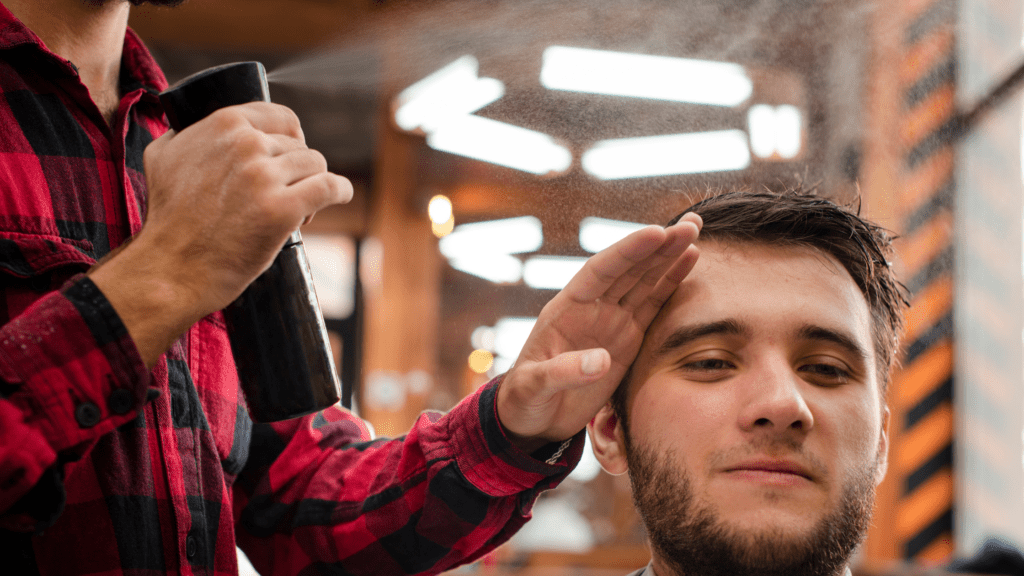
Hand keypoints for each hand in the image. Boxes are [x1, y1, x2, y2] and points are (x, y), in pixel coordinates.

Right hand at [89, 102, 352, 365]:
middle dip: (295, 171)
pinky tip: (340, 196)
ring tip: (296, 210)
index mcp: (223, 124)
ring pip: (316, 165)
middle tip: (281, 196)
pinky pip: (330, 187)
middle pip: (298, 147)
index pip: (280, 118)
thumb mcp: (162, 156)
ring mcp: (264, 176)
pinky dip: (340, 191)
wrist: (171, 268)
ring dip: (312, 185)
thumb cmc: (167, 218)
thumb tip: (195, 124)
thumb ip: (185, 133)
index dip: (290, 138)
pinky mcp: (282, 209)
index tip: (290, 156)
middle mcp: (245, 144)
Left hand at [496, 214, 701, 452]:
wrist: (534, 418)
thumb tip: (600, 361)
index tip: (657, 233)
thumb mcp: (533, 388)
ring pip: (644, 280)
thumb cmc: (525, 399)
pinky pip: (653, 305)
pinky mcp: (627, 338)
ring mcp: (611, 321)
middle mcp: (591, 307)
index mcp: (566, 309)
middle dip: (658, 245)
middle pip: (628, 268)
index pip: (600, 271)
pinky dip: (671, 283)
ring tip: (694, 230)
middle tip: (691, 223)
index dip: (628, 252)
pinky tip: (689, 260)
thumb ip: (562, 372)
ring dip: (669, 256)